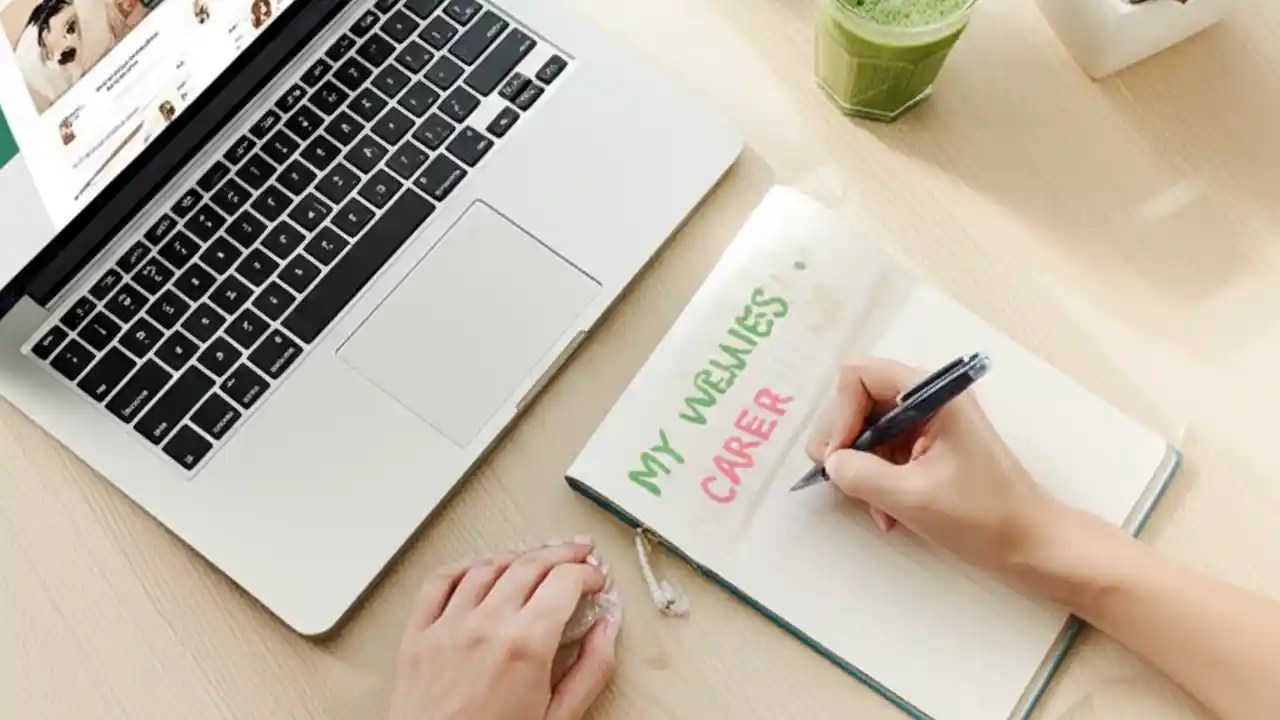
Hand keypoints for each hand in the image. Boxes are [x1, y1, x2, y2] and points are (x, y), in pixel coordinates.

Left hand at [390, 540, 621, 719]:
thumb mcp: (558, 718)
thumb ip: (591, 669)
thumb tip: (607, 629)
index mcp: (526, 646)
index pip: (565, 581)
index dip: (587, 573)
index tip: (594, 579)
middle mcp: (486, 626)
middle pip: (531, 564)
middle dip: (561, 554)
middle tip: (577, 554)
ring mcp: (448, 627)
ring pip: (488, 566)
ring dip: (518, 556)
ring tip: (536, 558)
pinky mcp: (418, 635)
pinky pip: (440, 581)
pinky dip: (464, 566)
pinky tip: (479, 567)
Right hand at [806, 357, 1062, 574]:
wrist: (1031, 544)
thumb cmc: (981, 517)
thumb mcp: (912, 497)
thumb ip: (860, 474)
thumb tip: (830, 463)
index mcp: (932, 394)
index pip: (859, 374)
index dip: (839, 413)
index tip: (838, 457)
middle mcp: (928, 398)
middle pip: (858, 399)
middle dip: (844, 442)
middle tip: (844, 481)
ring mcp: (929, 422)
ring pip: (866, 428)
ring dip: (860, 467)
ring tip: (873, 507)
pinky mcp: (928, 446)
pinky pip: (883, 451)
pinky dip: (876, 479)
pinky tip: (886, 512)